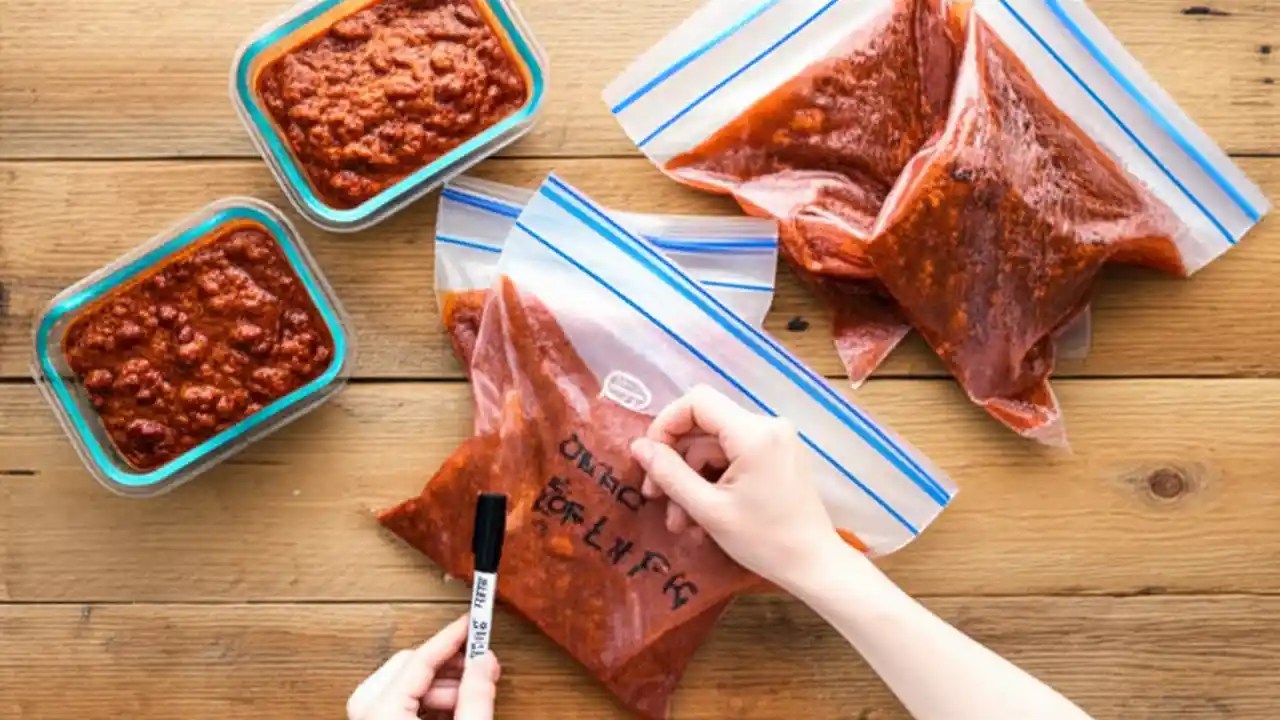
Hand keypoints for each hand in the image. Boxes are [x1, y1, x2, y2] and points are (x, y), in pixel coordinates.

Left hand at [347, 615, 500, 719]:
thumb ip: (476, 697)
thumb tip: (483, 662)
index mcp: (380, 712)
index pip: (420, 658)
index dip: (452, 636)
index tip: (472, 621)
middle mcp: (365, 714)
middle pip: (409, 666)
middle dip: (447, 666)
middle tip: (478, 666)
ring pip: (404, 684)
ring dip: (440, 686)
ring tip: (469, 696)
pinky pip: (397, 702)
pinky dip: (426, 702)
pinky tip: (452, 709)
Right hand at [630, 385, 844, 588]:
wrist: (814, 566)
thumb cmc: (764, 540)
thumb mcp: (708, 509)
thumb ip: (670, 474)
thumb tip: (638, 446)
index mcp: (753, 433)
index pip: (697, 402)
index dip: (665, 424)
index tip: (649, 458)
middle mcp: (767, 426)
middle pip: (704, 427)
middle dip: (676, 463)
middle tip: (654, 498)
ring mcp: (775, 441)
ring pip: (715, 447)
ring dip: (692, 481)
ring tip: (679, 523)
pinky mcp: (777, 457)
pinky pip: (733, 458)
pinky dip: (713, 483)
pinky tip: (701, 519)